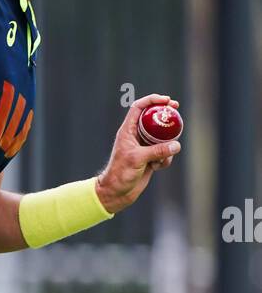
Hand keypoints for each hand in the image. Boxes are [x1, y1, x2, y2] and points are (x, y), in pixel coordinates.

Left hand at [95, 94, 181, 214]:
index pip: (139, 108)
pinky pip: (164, 153)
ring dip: (167, 145)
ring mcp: (144, 147)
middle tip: (176, 111)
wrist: (117, 193)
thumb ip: (157, 150)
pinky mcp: (150, 158)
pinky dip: (165, 158)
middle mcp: (136, 136)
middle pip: (153, 119)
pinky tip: (157, 167)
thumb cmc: (120, 174)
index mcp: (128, 131)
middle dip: (165, 116)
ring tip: (160, 158)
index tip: (166, 100)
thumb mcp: (138, 159)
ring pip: (162, 137)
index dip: (152, 100)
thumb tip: (176, 145)